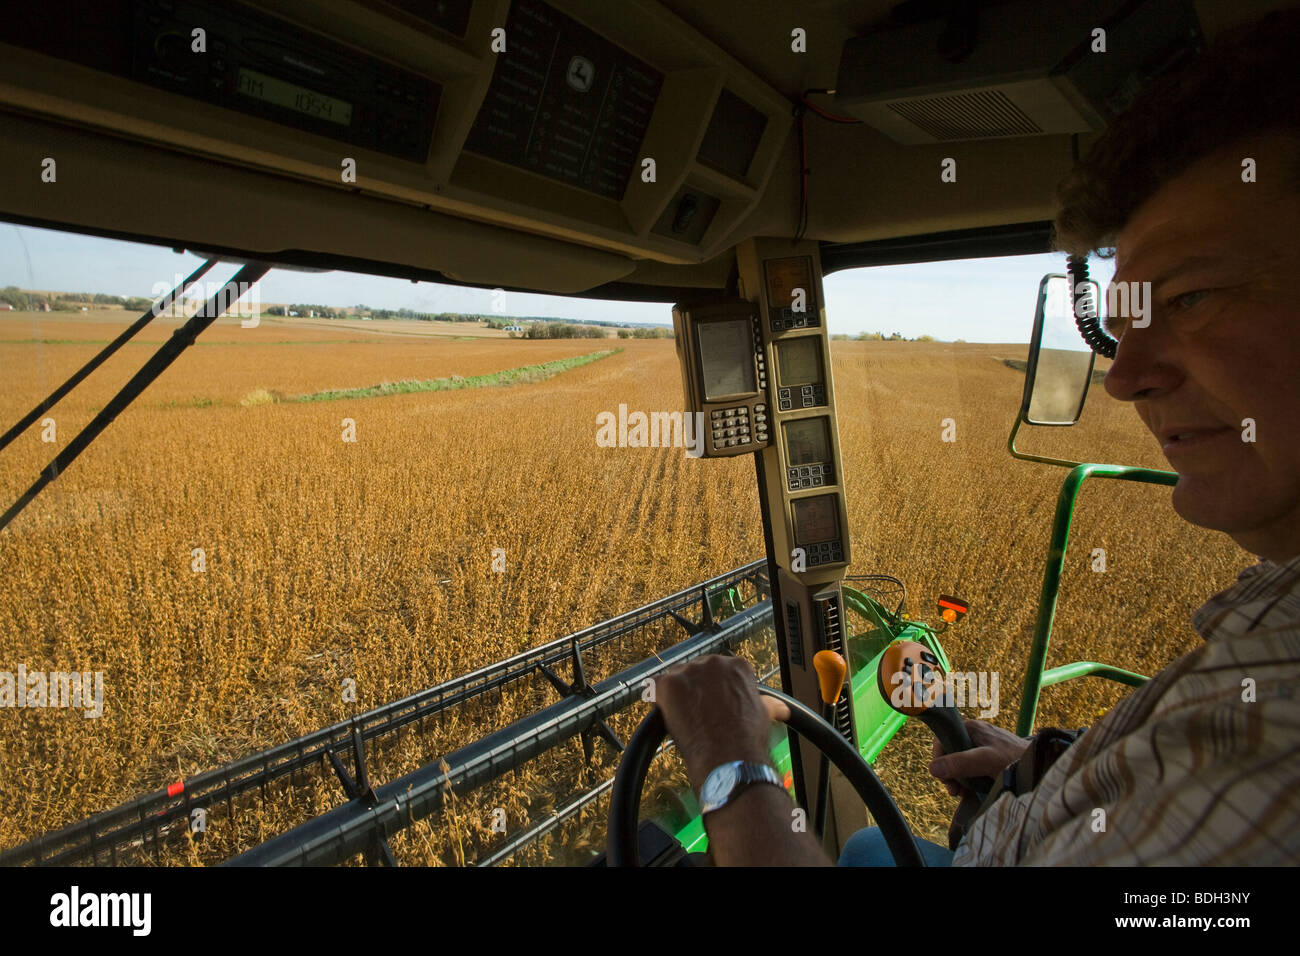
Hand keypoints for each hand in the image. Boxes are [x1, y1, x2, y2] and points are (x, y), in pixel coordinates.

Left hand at [655, 655, 788, 791]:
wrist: (729, 758)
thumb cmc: (747, 738)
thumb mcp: (764, 714)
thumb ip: (769, 704)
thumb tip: (782, 709)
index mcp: (737, 665)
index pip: (720, 672)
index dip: (715, 691)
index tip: (715, 706)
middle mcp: (713, 662)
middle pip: (696, 672)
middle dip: (696, 691)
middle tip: (699, 715)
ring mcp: (688, 672)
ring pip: (676, 680)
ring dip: (678, 697)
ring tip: (687, 720)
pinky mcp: (667, 685)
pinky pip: (655, 689)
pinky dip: (659, 702)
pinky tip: (669, 717)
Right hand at [929, 719, 1029, 797]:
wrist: (1041, 767)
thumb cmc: (1015, 760)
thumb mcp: (984, 761)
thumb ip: (959, 763)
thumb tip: (932, 769)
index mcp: (970, 727)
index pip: (942, 740)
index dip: (939, 760)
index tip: (945, 779)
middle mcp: (975, 733)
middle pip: (951, 753)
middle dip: (950, 773)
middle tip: (955, 791)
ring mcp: (984, 745)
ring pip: (961, 761)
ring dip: (960, 778)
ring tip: (965, 793)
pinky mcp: (991, 756)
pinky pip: (973, 766)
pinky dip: (971, 779)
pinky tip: (975, 790)